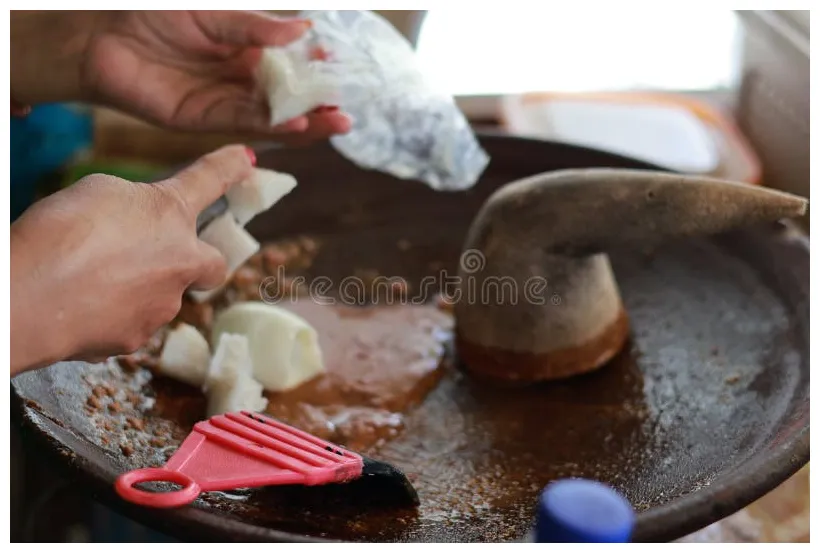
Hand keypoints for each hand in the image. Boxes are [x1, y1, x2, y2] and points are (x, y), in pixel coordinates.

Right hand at [10, 145, 253, 375]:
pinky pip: (127, 323)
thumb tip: (143, 220)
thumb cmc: (62, 233)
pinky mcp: (136, 340)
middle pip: (210, 265)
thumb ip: (135, 204)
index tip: (247, 160)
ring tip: (89, 278)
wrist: (32, 296)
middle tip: (162, 256)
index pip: (210, 180)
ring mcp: (162, 308)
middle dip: (196, 261)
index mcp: (171, 214)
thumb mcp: (100, 191)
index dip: (230, 167)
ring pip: (161, 297)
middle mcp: (181, 264)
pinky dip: (108, 316)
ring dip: (138, 288)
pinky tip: (78, 305)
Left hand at [11, 11, 350, 142]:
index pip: (288, 61)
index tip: (337, 64)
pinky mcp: (204, 119)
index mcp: (244, 46)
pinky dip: (274, 128)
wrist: (101, 38)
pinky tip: (299, 127)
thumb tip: (303, 30)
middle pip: (287, 95)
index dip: (313, 66)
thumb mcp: (213, 12)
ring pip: (272, 116)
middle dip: (318, 103)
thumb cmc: (153, 13)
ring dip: (306, 122)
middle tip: (346, 111)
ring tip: (337, 123)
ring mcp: (223, 99)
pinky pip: (245, 124)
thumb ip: (254, 27)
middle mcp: (239, 76)